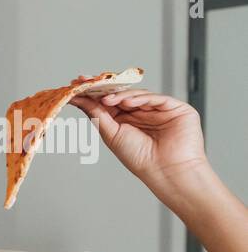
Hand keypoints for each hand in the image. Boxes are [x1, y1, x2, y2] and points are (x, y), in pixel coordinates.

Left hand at [70, 90, 206, 188]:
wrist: (166, 170)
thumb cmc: (141, 158)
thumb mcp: (111, 134)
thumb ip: (97, 115)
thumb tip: (79, 100)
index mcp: (126, 120)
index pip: (108, 102)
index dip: (93, 93)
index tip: (76, 84)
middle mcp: (142, 113)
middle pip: (121, 94)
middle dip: (104, 88)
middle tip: (86, 81)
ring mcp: (158, 109)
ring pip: (137, 94)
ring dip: (120, 95)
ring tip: (106, 99)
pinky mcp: (175, 107)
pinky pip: (156, 98)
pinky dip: (140, 98)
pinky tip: (126, 102)